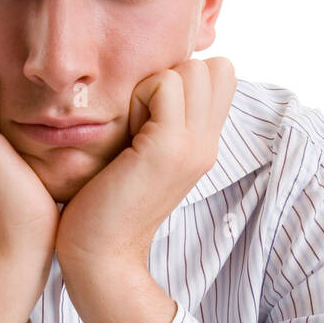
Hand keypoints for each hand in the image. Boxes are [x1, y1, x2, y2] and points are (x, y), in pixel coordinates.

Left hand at [55, 57, 236, 271]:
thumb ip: (159, 122)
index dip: (185, 80)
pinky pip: (165, 83)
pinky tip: (124, 136)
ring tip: (131, 130)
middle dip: (171, 78)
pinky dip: (138, 96)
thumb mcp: (144, 156)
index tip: (150, 116)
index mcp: (205, 146)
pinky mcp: (170, 146)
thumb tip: (153, 80)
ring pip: (192, 69)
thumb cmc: (105, 205)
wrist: (101, 256)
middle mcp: (209, 145)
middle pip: (214, 66)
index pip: (222, 76)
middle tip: (139, 121)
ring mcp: (194, 145)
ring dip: (153, 87)